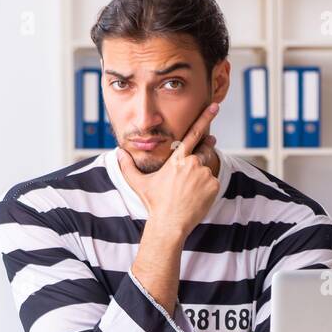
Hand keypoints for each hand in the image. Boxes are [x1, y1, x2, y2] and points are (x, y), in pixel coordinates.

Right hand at [117, 101, 220, 240]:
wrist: (169, 224)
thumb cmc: (154, 204)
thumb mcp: (139, 183)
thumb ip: (128, 166)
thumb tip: (118, 153)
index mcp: (177, 159)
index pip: (194, 133)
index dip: (205, 118)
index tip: (214, 106)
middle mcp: (193, 163)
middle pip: (204, 151)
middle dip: (204, 151)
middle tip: (198, 162)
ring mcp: (205, 175)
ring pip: (207, 170)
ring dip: (201, 176)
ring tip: (189, 191)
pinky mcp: (213, 186)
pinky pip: (213, 183)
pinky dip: (207, 188)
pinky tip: (196, 198)